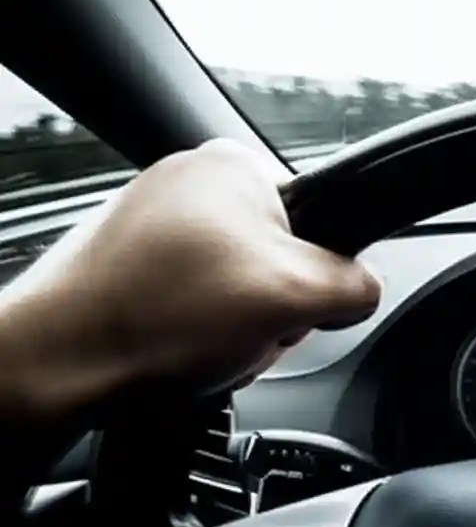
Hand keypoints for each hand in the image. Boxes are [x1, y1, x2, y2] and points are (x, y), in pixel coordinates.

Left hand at [0, 139, 379, 421]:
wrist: (60, 362)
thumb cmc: (160, 316)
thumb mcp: (296, 298)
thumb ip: (356, 286)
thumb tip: (364, 289)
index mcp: (235, 164)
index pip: (323, 226)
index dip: (316, 279)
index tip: (285, 307)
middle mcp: (191, 178)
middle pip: (281, 259)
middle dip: (271, 310)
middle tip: (241, 332)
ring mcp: (154, 218)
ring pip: (239, 286)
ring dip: (235, 328)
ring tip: (201, 343)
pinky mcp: (128, 259)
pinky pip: (194, 299)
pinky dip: (194, 330)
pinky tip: (176, 348)